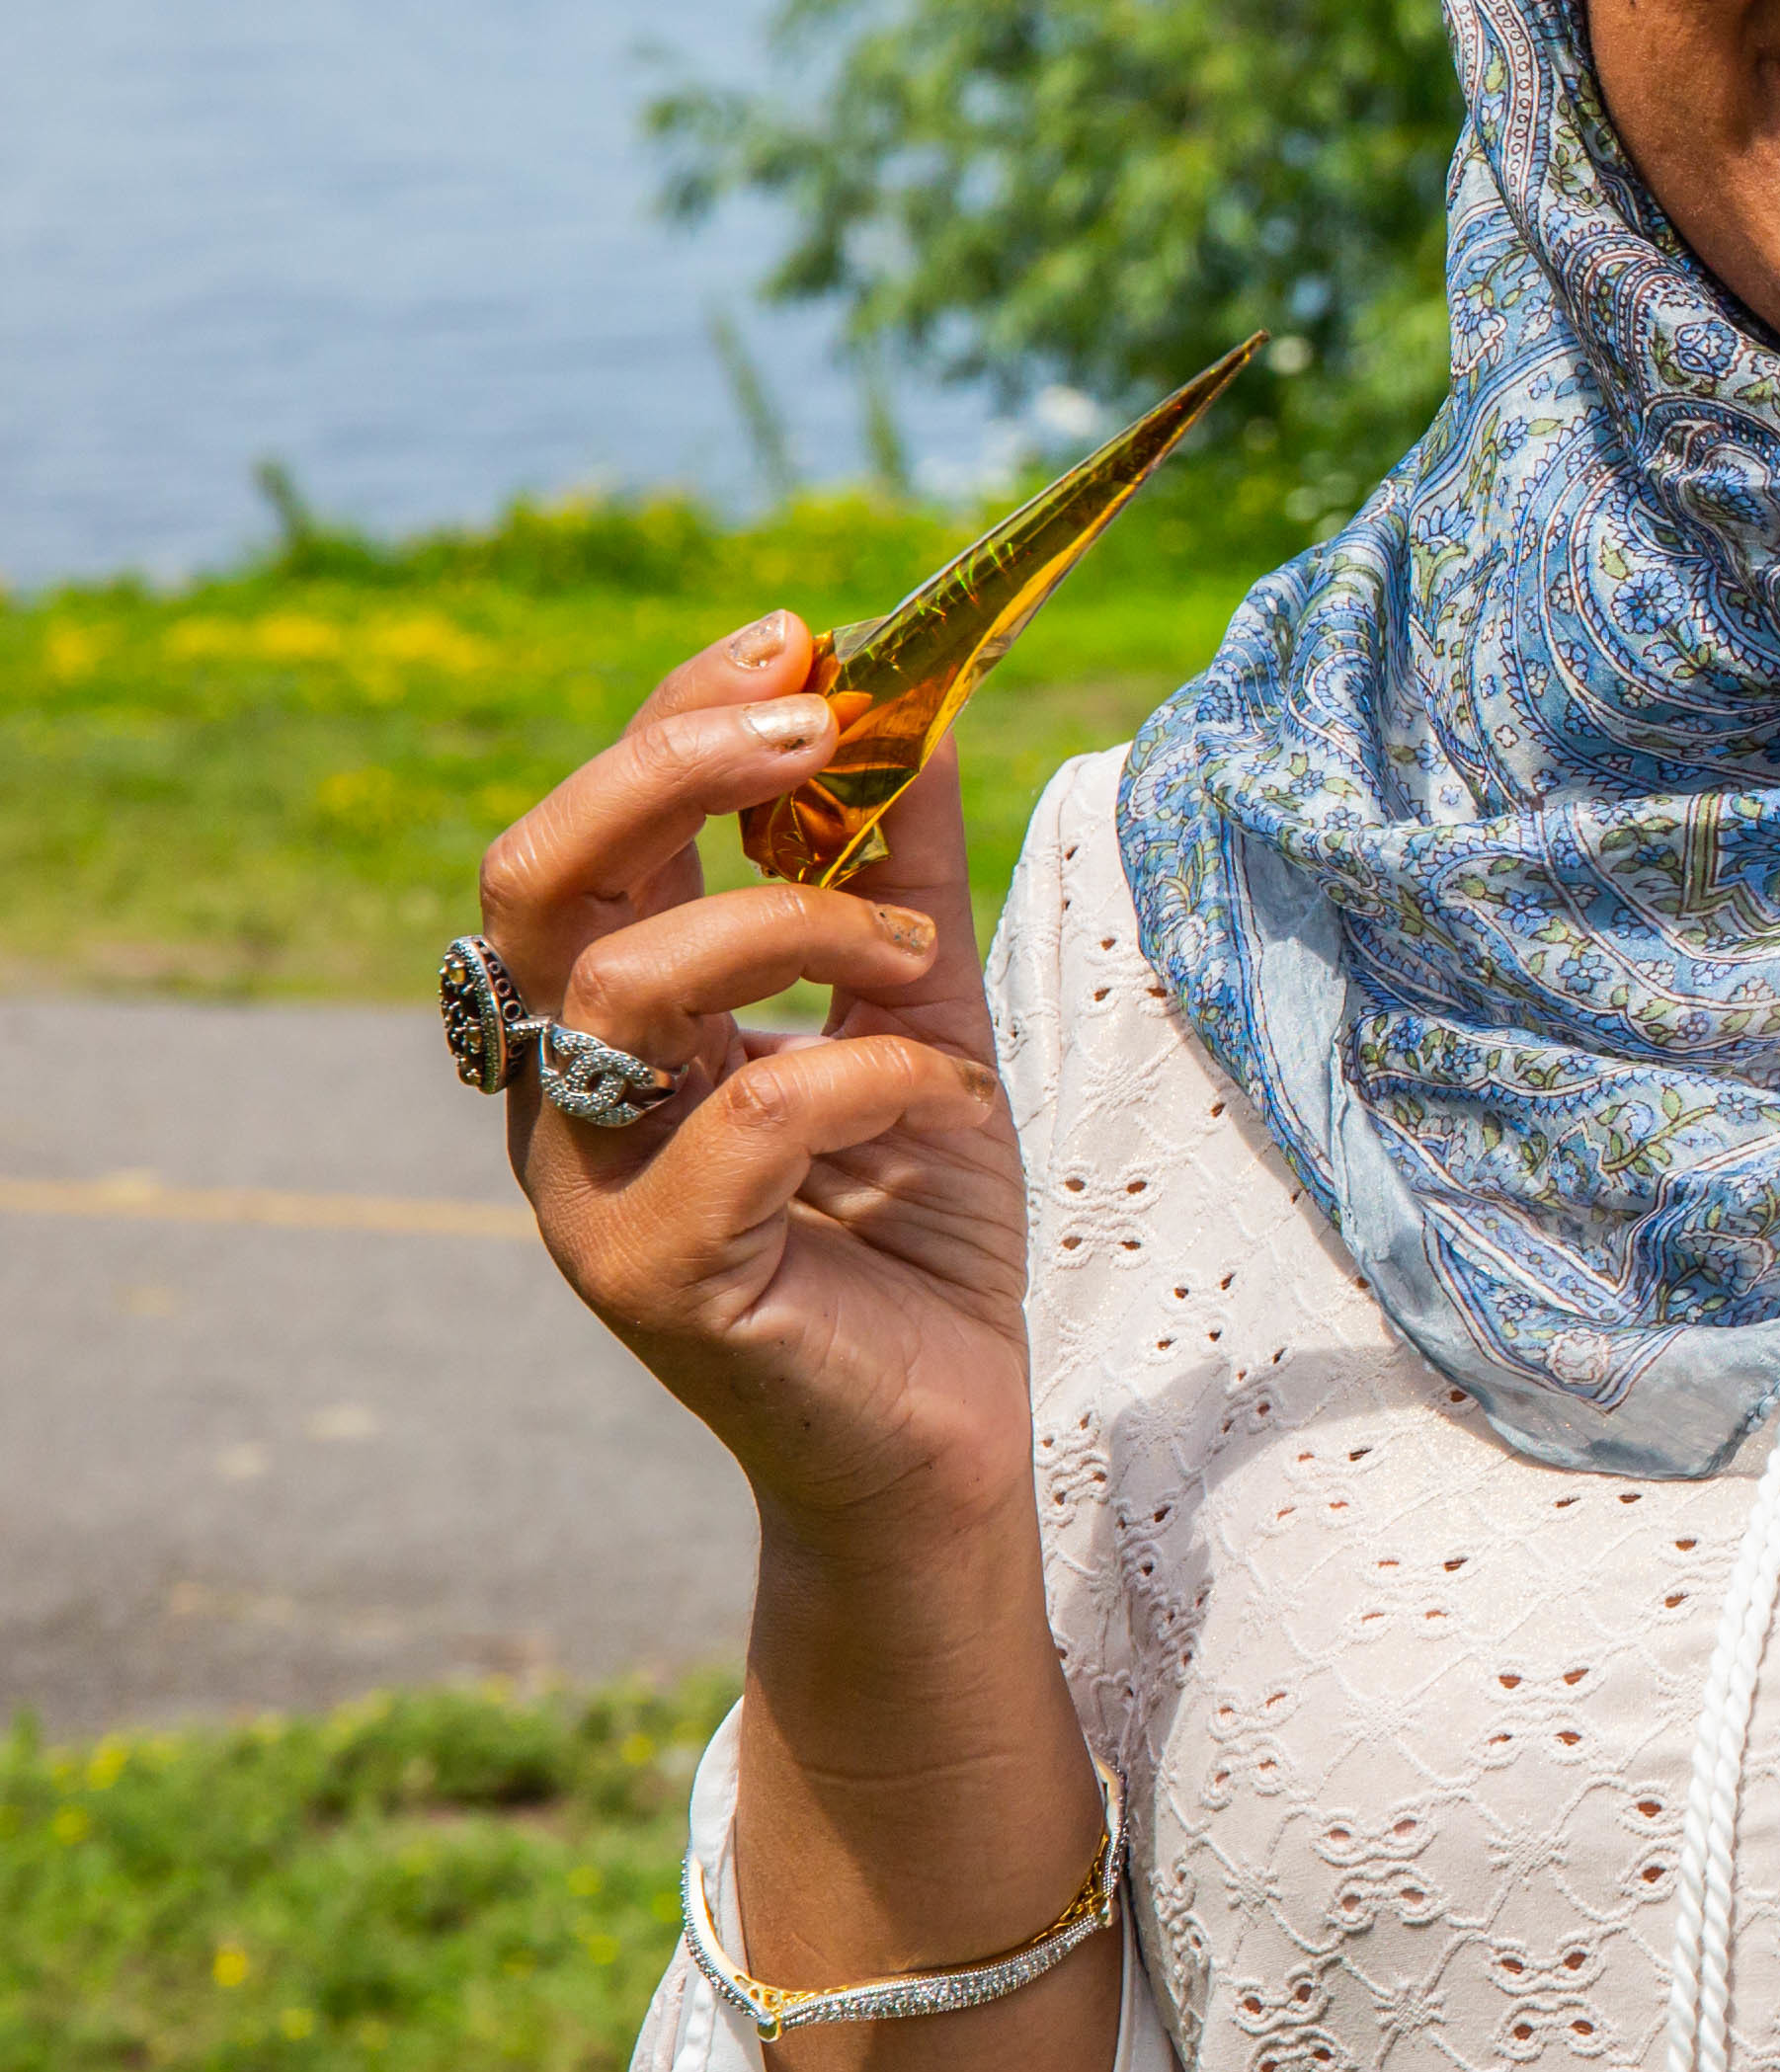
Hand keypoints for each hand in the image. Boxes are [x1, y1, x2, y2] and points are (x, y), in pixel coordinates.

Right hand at [476, 608, 1031, 1554]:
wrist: (946, 1434)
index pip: (592, 826)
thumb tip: (917, 708)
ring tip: (912, 954)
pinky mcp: (657, 1280)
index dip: (678, 713)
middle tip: (820, 718)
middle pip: (541, 874)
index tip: (800, 637)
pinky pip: (742, 1121)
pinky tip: (938, 1092)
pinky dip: (862, 1071)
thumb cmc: (912, 1224)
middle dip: (672, 764)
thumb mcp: (922, 1014)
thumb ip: (903, 875)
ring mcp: (589, 1191)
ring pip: (624, 983)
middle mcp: (565, 1092)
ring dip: (796, 923)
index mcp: (609, 1017)